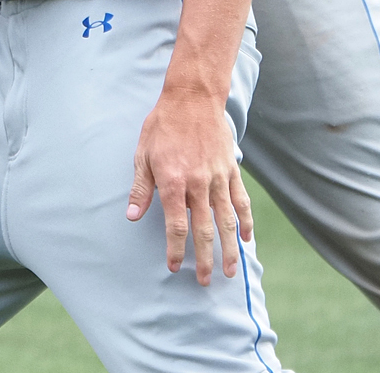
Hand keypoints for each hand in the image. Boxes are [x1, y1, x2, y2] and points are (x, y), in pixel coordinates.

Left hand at [127, 87, 252, 284]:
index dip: (176, 249)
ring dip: (230, 248)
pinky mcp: (232, 171)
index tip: (174, 266)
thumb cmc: (162, 125)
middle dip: (204, 259)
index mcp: (173, 181)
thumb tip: (131, 216)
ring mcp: (219, 178)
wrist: (192, 98)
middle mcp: (198, 184)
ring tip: (231, 271)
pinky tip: (247, 238)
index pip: (177, 225)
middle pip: (204, 230)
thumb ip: (140, 188)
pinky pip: (242, 201)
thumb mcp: (142, 154)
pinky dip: (246, 222)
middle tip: (205, 281)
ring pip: (227, 221)